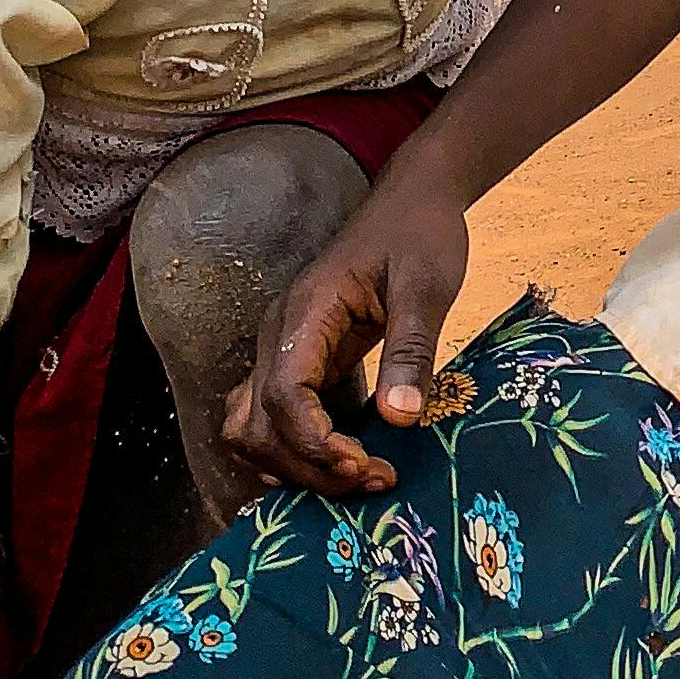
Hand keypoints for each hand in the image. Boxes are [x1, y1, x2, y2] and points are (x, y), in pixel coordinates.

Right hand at [226, 180, 474, 498]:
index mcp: (305, 312)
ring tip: (359, 475)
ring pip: (254, 428)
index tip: (362, 463)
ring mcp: (284, 348)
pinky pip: (276, 419)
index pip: (281, 393)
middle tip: (374, 478)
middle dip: (309, 465)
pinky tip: (345, 463)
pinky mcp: (302, 361)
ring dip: (296, 465)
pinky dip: (298, 450)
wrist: (411, 200)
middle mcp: (280, 334)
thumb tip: (399, 419)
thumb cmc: (419, 233)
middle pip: (259, 424)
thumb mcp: (426, 286)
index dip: (313, 441)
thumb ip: (410, 350)